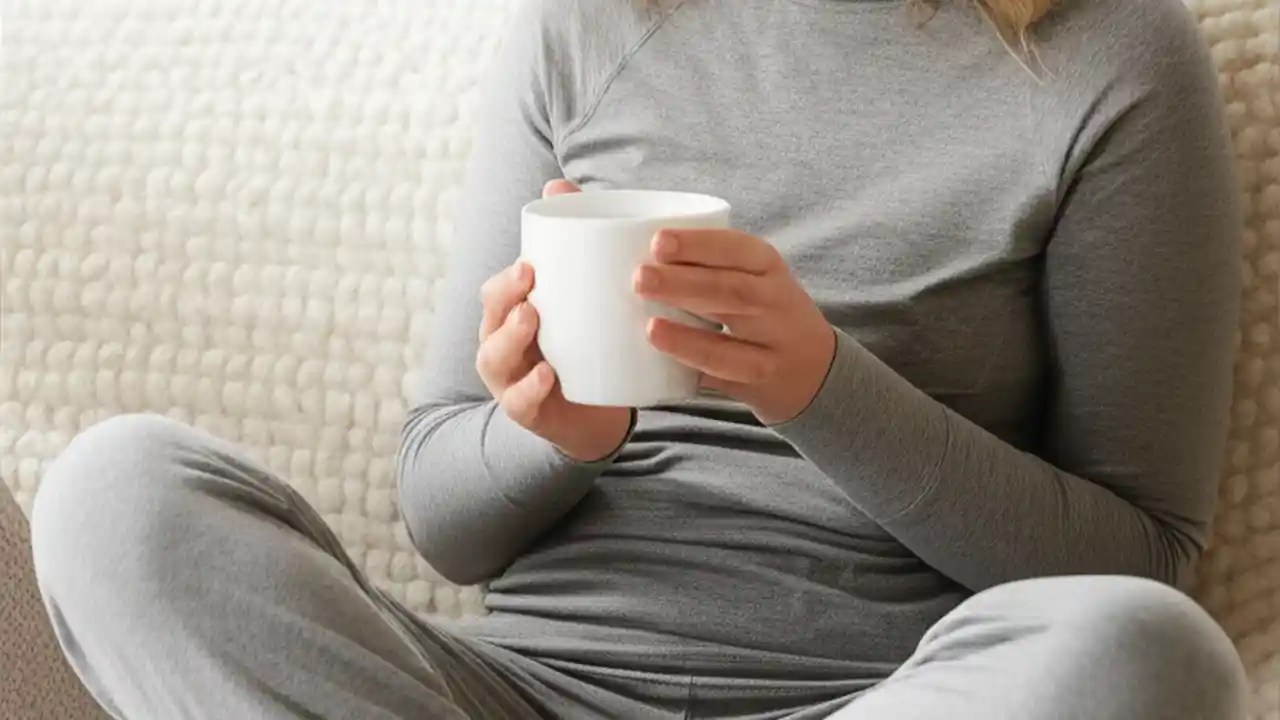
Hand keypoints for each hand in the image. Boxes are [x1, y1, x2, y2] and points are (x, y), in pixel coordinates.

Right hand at [474, 180, 631, 460]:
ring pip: (495, 359)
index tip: (530, 264)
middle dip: (505, 301)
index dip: (508, 279)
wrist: (601, 410)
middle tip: (531, 286)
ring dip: (510, 339)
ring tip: (532, 320)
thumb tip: (558, 182)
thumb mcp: (582, 295)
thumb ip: (574, 242)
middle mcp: (503, 346)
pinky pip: (520, 403)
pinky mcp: (531, 413)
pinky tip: (548, 376)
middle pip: (489, 321)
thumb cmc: (584, 343)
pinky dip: (529, 389)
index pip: (496, 292)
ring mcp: (512, 382)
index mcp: (511, 316)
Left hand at [634, 228, 835, 424]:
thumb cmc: (762, 312)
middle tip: (640, 278)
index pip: (738, 249)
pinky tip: (666, 364)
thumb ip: (706, 266)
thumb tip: (626, 248)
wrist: (814, 368)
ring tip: (649, 327)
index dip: (699, 245)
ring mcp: (771, 346)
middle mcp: (776, 303)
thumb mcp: (751, 277)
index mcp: (767, 267)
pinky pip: (725, 375)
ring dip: (688, 336)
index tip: (658, 241)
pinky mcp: (759, 382)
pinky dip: (695, 367)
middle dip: (684, 284)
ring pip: (731, 340)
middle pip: (733, 292)